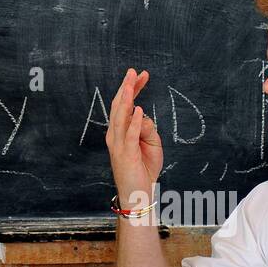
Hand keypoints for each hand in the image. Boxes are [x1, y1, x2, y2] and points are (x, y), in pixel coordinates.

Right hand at [106, 68, 162, 207]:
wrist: (137, 195)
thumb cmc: (143, 169)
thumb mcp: (151, 144)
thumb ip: (148, 129)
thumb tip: (144, 115)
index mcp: (120, 131)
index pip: (125, 105)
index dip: (132, 89)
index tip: (142, 75)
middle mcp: (115, 135)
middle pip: (120, 106)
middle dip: (126, 87)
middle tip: (133, 71)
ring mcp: (118, 144)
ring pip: (120, 117)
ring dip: (126, 99)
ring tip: (130, 85)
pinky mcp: (126, 154)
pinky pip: (130, 135)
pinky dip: (134, 122)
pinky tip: (138, 109)